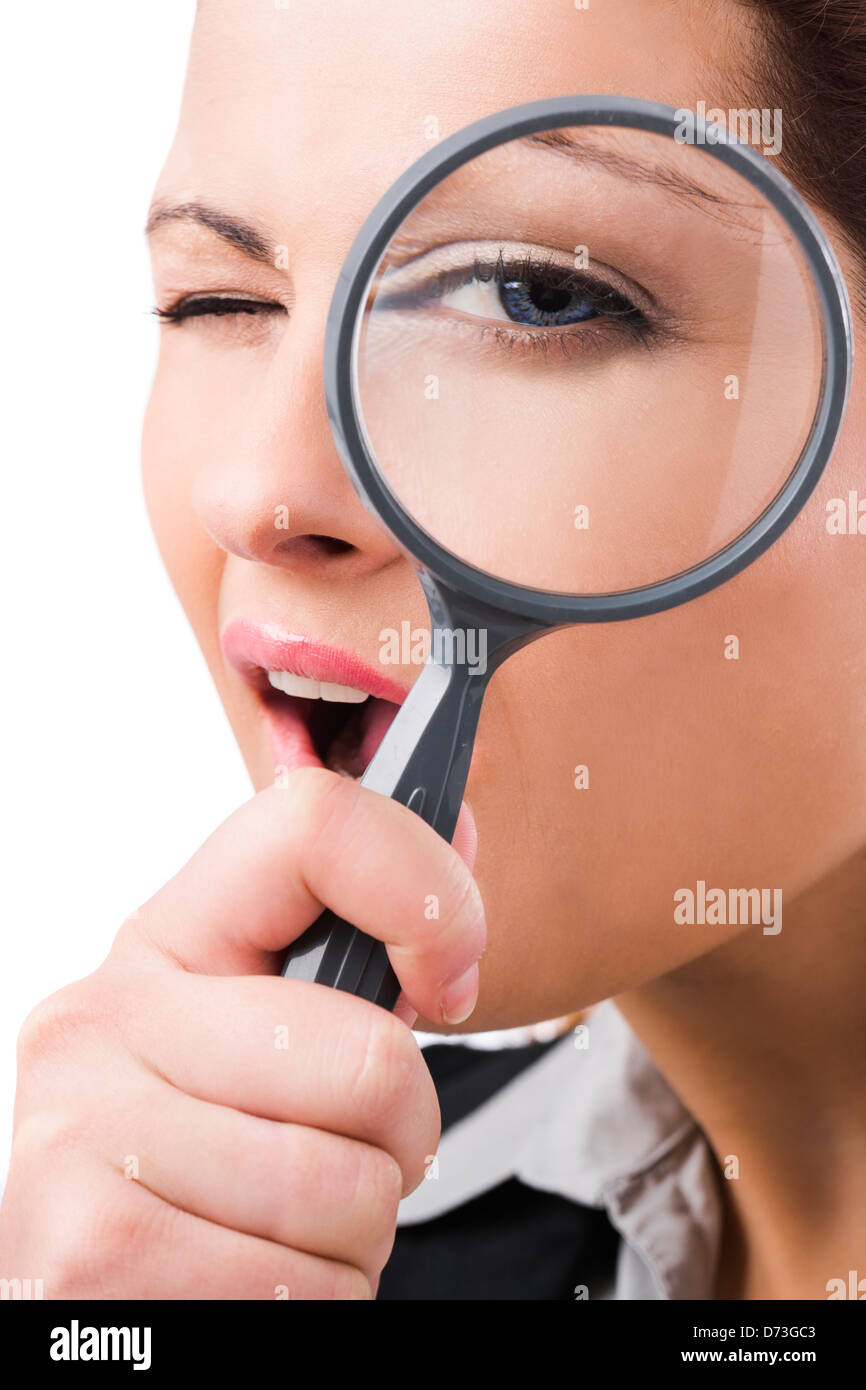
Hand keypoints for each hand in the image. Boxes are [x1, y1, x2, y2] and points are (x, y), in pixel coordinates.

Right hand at [0, 770, 485, 1297]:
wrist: (96, 1297)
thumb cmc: (204, 1156)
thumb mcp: (262, 1031)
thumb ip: (356, 942)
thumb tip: (456, 830)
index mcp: (164, 940)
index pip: (315, 825)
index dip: (425, 894)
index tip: (448, 985)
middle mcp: (103, 1017)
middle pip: (372, 1060)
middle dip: (405, 1138)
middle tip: (357, 1156)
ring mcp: (83, 1131)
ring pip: (348, 1190)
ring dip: (358, 1236)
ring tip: (293, 1228)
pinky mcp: (89, 1252)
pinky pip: (300, 1289)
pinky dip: (316, 1303)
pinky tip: (252, 1281)